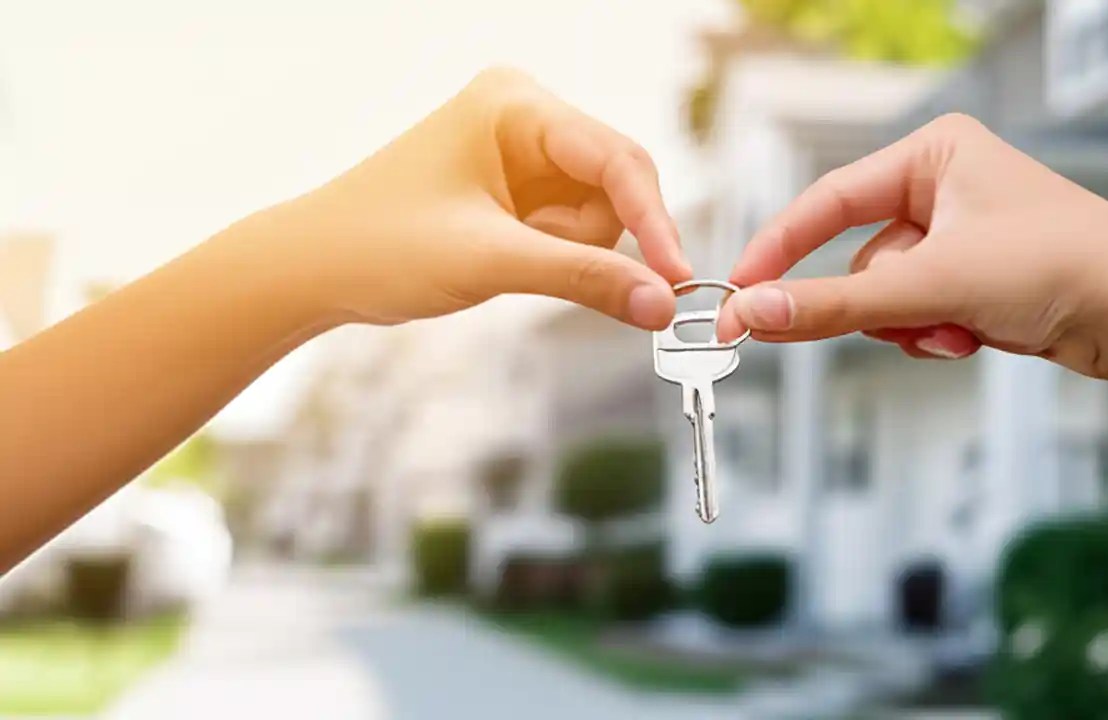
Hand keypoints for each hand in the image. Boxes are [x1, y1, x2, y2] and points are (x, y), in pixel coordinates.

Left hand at [269, 67, 690, 329]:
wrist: (314, 269)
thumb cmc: (381, 245)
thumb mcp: (491, 261)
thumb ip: (584, 279)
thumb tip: (663, 306)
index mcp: (515, 103)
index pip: (617, 159)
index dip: (653, 221)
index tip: (677, 280)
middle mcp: (525, 116)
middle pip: (616, 186)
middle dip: (592, 240)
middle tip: (546, 269)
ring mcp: (523, 154)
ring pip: (598, 215)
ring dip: (566, 252)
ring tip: (500, 257)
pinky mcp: (518, 191)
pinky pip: (572, 230)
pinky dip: (555, 257)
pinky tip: (504, 259)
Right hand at [717, 113, 1107, 378]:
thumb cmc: (1060, 263)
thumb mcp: (931, 283)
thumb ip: (834, 305)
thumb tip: (755, 315)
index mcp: (933, 153)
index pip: (827, 201)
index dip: (778, 249)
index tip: (739, 294)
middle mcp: (943, 186)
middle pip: (859, 261)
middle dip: (884, 305)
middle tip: (911, 323)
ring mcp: (958, 236)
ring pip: (886, 296)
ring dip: (911, 326)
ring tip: (960, 330)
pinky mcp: (973, 278)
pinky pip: (915, 313)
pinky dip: (932, 335)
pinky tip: (974, 337)